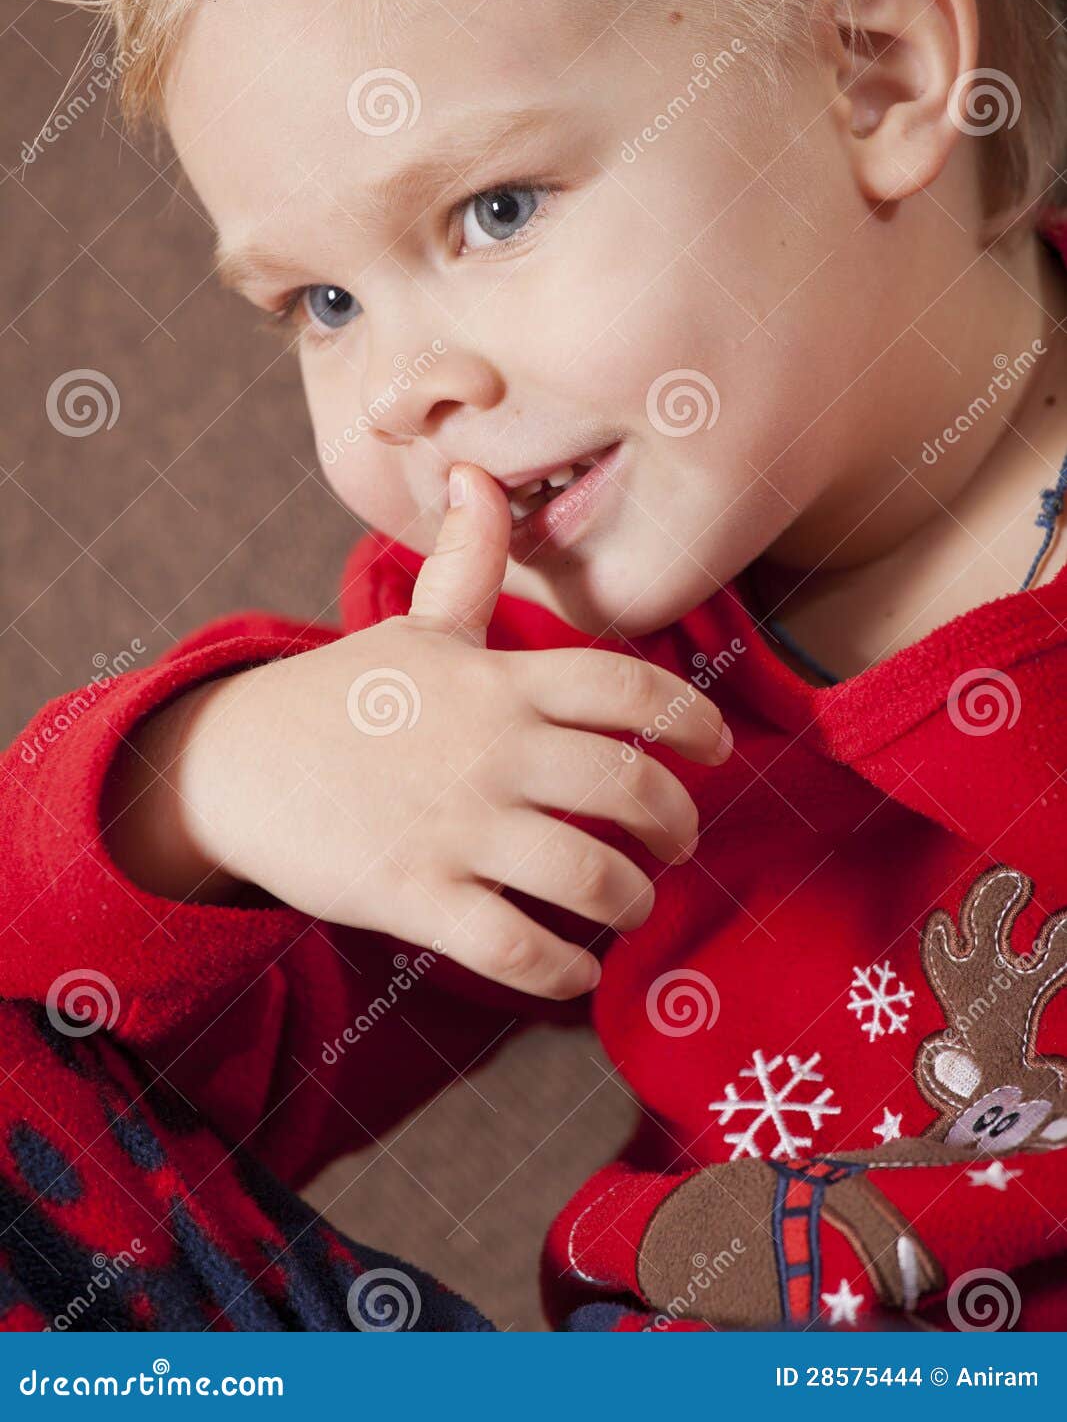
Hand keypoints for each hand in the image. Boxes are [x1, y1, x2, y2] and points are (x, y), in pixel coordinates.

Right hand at [114, 464, 732, 998]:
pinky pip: (517, 946)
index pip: (629, 689)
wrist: (234, 762)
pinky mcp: (415, 894)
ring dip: (632, 901)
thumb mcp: (415, 628)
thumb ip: (466, 562)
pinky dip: (564, 971)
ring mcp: (454, 823)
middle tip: (678, 844)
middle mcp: (490, 747)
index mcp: (499, 680)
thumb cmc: (341, 696)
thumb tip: (479, 471)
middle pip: (630, 788)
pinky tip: (578, 971)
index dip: (692, 721)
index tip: (717, 751)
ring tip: (632, 904)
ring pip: (589, 874)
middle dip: (676, 826)